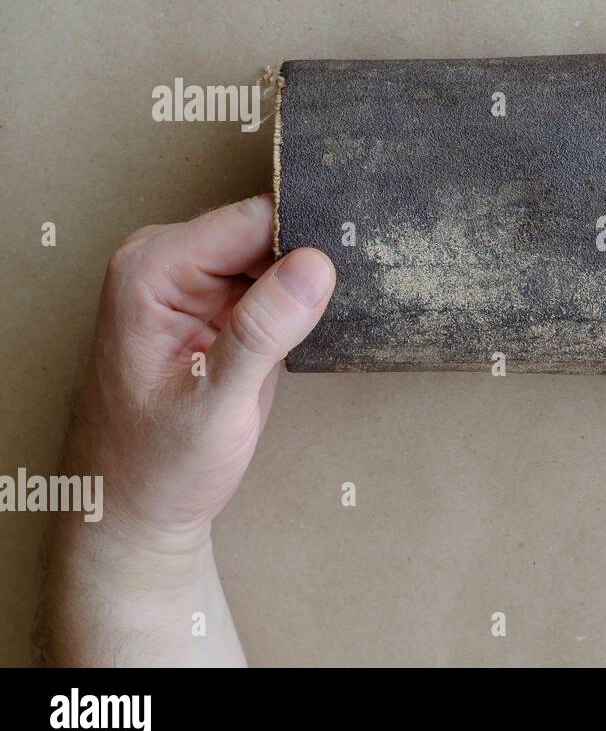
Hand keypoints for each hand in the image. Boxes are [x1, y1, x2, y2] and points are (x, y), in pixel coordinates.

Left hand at [40, 194, 334, 664]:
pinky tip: (308, 329)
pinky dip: (298, 300)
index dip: (305, 242)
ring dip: (307, 281)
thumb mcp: (216, 404)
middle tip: (338, 307)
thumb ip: (263, 332)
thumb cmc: (158, 467)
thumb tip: (316, 265)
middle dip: (309, 260)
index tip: (345, 272)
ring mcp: (190, 280)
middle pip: (267, 228)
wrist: (134, 510)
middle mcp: (165, 262)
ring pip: (276, 250)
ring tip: (325, 321)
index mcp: (151, 270)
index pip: (253, 220)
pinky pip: (271, 278)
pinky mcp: (214, 303)